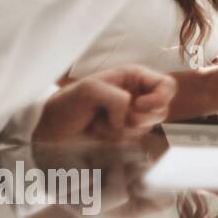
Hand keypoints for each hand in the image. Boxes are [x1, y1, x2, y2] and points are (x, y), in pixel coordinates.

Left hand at [34, 66, 176, 142]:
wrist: (50, 130)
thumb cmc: (67, 104)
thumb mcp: (90, 90)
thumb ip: (117, 97)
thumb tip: (130, 113)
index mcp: (133, 77)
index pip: (167, 85)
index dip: (160, 97)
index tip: (138, 105)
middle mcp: (137, 94)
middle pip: (162, 110)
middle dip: (138, 118)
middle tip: (117, 118)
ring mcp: (132, 115)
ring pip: (148, 127)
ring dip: (123, 130)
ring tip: (100, 124)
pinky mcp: (126, 133)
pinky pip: (135, 139)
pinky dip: (117, 139)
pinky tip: (100, 132)